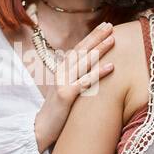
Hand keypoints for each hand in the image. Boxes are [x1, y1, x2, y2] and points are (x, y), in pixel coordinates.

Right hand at [33, 21, 116, 150]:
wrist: (41, 128)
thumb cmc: (57, 110)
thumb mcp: (66, 88)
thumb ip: (76, 77)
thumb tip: (90, 67)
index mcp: (62, 69)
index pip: (78, 48)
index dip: (91, 36)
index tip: (104, 26)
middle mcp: (62, 72)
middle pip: (81, 50)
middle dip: (96, 37)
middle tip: (110, 26)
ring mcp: (63, 82)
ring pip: (83, 62)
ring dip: (99, 50)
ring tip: (112, 40)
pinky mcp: (66, 95)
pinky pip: (85, 82)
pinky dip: (98, 73)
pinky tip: (111, 66)